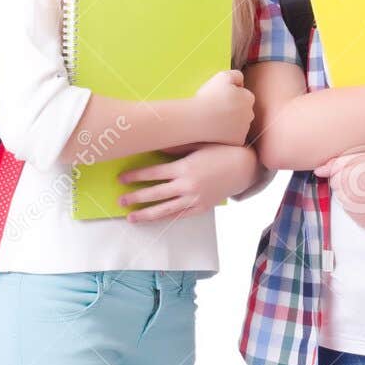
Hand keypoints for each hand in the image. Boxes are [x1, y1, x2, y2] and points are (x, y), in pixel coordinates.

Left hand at [119, 144, 256, 222]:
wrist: (244, 167)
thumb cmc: (221, 150)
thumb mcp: (198, 144)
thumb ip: (176, 148)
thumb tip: (155, 148)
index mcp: (184, 167)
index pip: (153, 173)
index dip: (135, 176)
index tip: (121, 178)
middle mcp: (187, 185)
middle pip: (155, 193)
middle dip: (135, 197)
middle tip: (120, 200)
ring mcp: (194, 199)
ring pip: (165, 210)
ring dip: (146, 214)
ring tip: (130, 217)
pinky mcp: (201, 208)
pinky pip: (179, 216)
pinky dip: (165, 219)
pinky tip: (153, 220)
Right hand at [190, 69, 254, 145]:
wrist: (197, 119)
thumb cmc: (209, 97)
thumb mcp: (223, 76)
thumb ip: (237, 75)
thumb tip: (242, 83)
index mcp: (249, 98)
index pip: (243, 96)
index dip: (231, 97)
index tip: (219, 99)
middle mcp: (251, 114)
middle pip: (243, 111)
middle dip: (234, 110)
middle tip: (216, 110)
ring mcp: (245, 129)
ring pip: (240, 125)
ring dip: (231, 123)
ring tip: (215, 121)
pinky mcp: (238, 141)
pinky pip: (235, 138)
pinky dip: (228, 136)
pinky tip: (217, 131)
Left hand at [315, 146, 364, 229]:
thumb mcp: (363, 157)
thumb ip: (337, 163)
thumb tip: (318, 172)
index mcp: (347, 181)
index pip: (335, 181)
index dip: (349, 174)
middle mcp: (351, 201)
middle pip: (340, 194)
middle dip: (350, 188)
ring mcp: (359, 215)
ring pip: (347, 206)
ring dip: (356, 199)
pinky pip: (357, 217)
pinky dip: (363, 211)